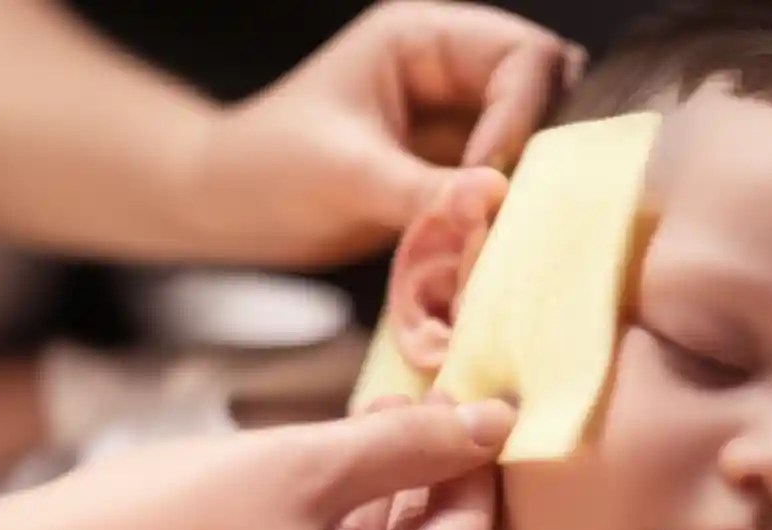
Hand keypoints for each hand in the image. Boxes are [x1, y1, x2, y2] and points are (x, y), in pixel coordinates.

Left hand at [189, 0, 583, 266]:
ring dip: (527, 186)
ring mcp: (454, 121)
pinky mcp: (451, 170)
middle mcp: (448, 71)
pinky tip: (488, 247)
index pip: (521, 57)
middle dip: (539, 149)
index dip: (522, 117)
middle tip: (517, 209)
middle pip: (544, 94)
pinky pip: (505, 185)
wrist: (226, 211)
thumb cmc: (265, 170)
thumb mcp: (343, 175)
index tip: (492, 182)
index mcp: (422, 39)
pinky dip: (505, 214)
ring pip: (533, 143)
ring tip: (503, 233)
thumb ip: (420, 190)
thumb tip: (495, 199)